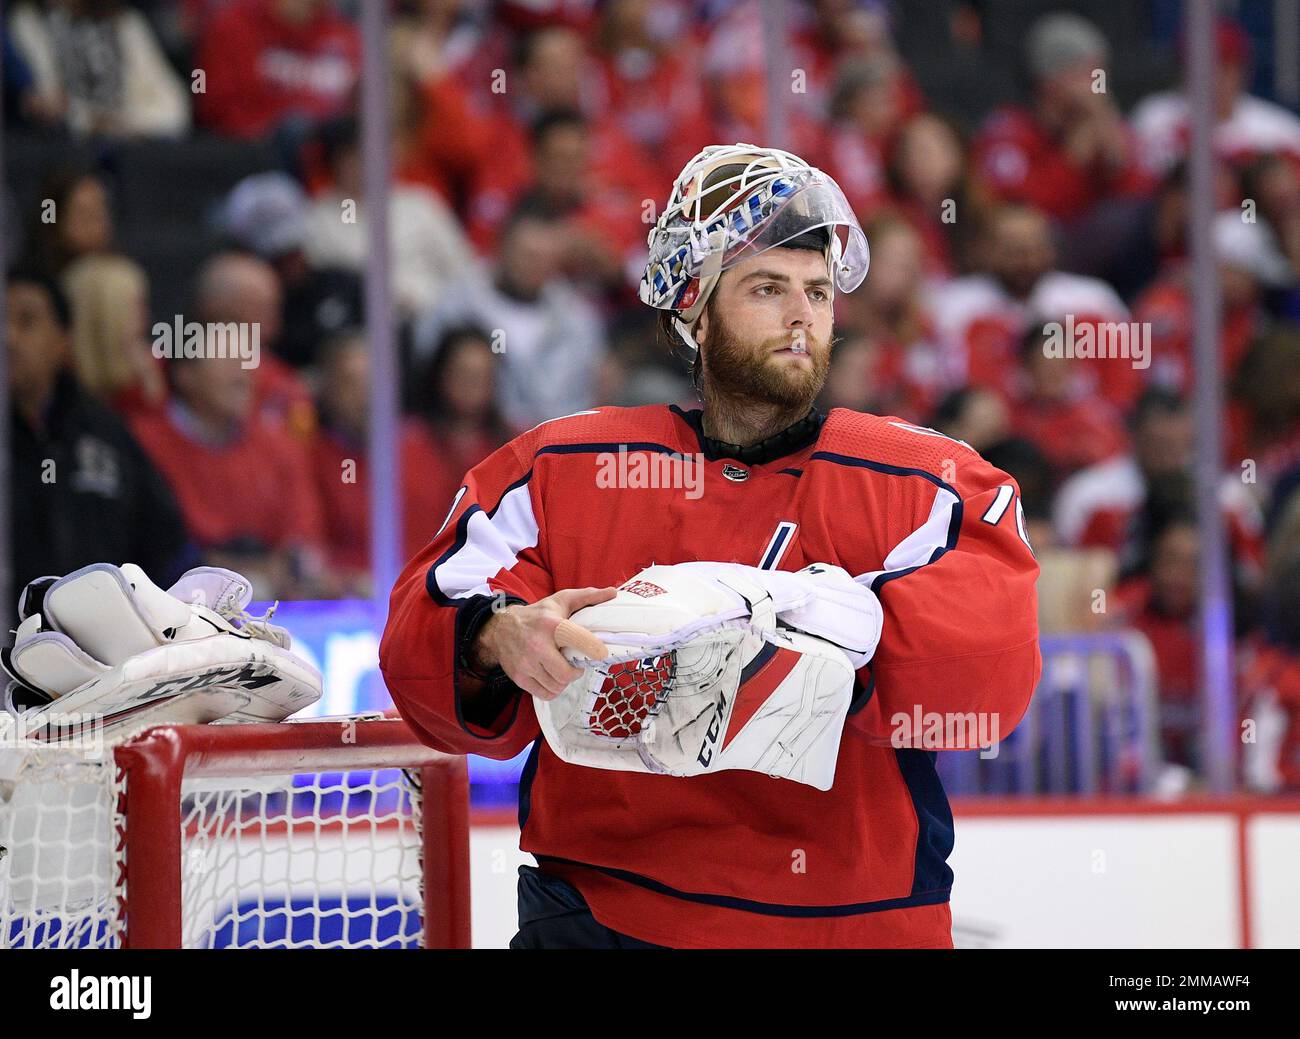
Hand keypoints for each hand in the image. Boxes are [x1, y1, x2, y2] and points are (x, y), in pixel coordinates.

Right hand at [472, 587, 616, 699]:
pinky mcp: (519, 677)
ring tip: (562, 669)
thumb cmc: (537, 615)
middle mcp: (537, 645)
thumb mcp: (560, 601)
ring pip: (557, 686)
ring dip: (564, 681)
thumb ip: (588, 596)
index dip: (594, 650)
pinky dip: (553, 689)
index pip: (578, 640)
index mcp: (551, 625)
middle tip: (575, 664)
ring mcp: (526, 663)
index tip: (601, 654)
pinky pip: (545, 694)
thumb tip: (613, 592)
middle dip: (576, 672)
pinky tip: (552, 677)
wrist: (499, 628)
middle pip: (566, 674)